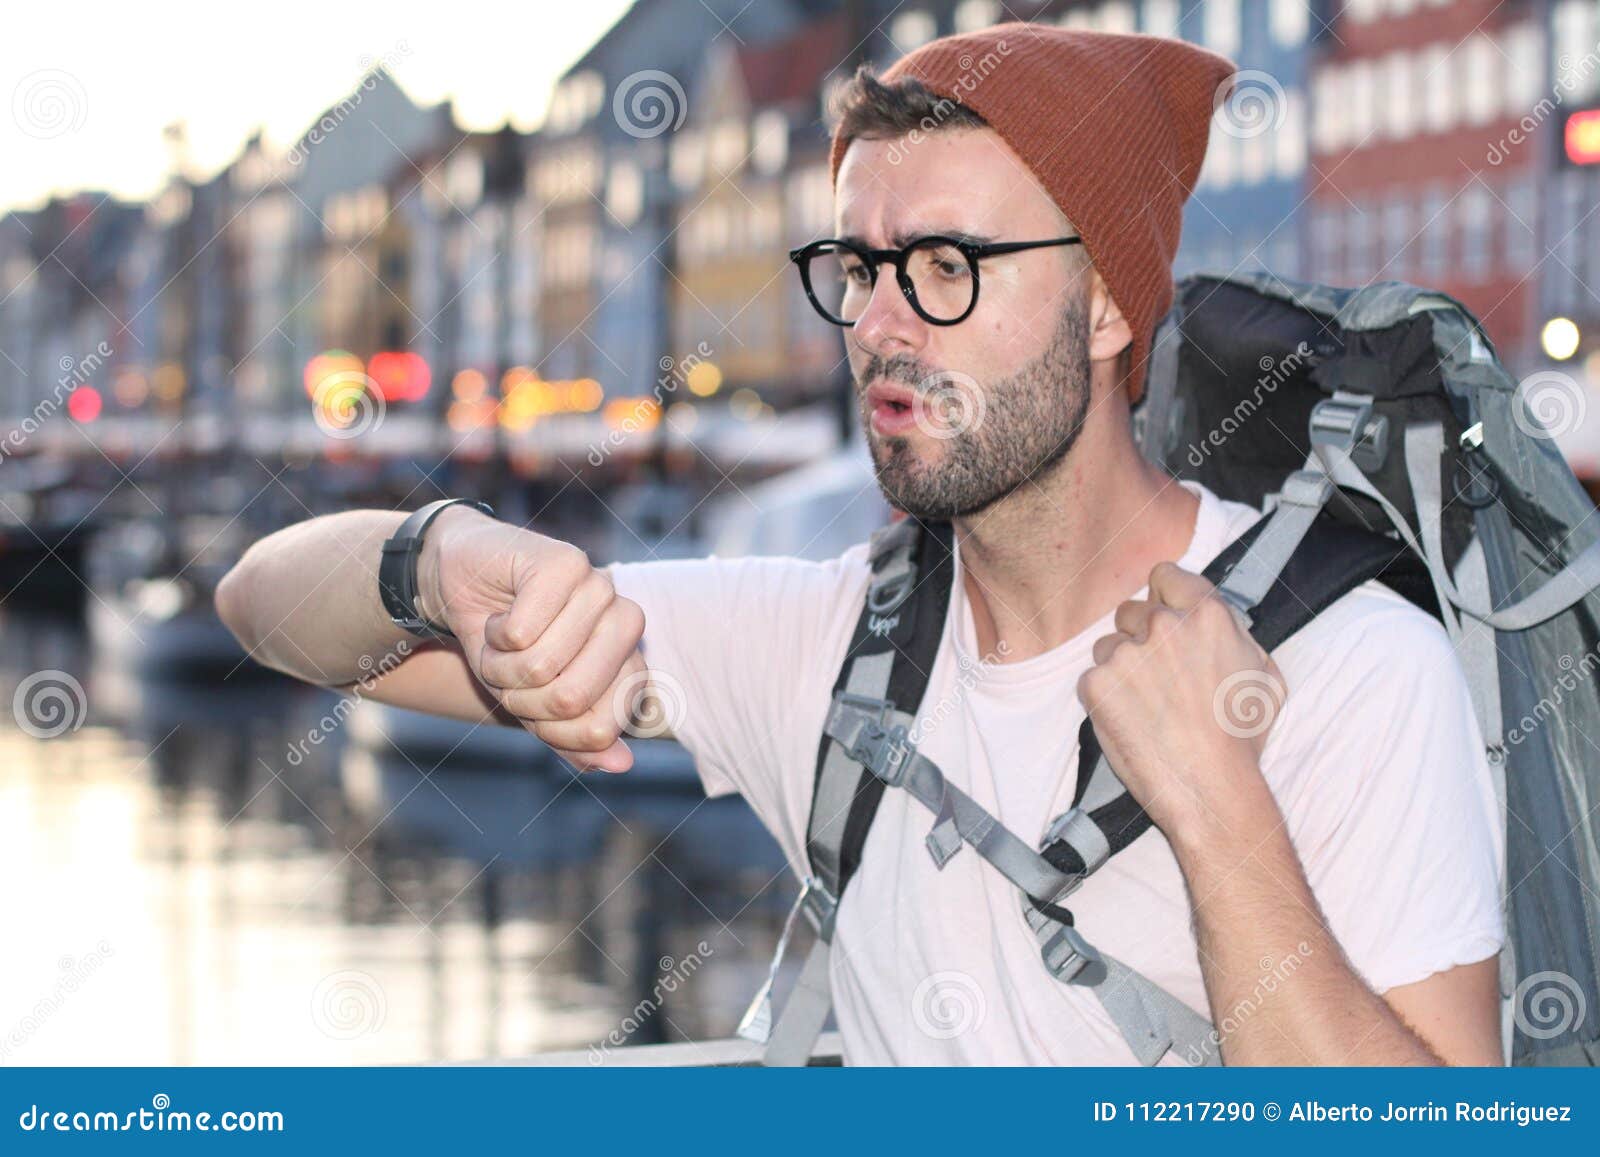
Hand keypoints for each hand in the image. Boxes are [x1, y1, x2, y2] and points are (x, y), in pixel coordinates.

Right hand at [418, 507, 647, 772]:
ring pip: (542, 665)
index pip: (603, 726)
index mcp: (629, 660)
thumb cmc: (507, 647)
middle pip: (572, 699)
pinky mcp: (565, 562)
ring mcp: (600, 588)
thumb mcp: (534, 705)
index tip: (529, 710)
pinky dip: (493, 636)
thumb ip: (576, 739)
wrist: (463, 582)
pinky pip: (522, 632)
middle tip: (510, 673)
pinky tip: (498, 616)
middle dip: (522, 699)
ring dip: (501, 666)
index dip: (552, 732)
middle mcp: (625, 621)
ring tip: (502, 643)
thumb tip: (621, 764)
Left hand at [1076, 562, 1286, 846]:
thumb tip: (1215, 619)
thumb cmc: (1241, 738)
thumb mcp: (1263, 673)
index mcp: (1207, 615)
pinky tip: (1131, 721)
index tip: (1164, 620)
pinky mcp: (1097, 683)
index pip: (1164, 576)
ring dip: (1120, 668)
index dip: (1163, 598)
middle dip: (1140, 637)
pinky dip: (1105, 698)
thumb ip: (1234, 634)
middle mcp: (1164, 625)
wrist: (1211, 788)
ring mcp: (1127, 653)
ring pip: (1108, 646)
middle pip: (1131, 611)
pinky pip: (1092, 678)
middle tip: (1158, 677)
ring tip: (1147, 706)